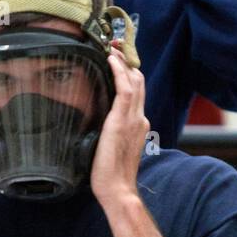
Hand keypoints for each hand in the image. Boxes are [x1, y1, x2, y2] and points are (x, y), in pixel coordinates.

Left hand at [90, 47, 147, 209]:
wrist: (118, 189)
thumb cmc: (112, 176)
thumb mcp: (112, 149)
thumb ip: (111, 135)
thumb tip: (97, 127)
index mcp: (138, 125)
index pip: (137, 92)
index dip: (129, 73)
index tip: (118, 60)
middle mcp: (139, 119)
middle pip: (138, 81)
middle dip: (128, 61)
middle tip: (115, 46)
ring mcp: (133, 119)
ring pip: (134, 81)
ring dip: (123, 62)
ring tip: (112, 48)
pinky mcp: (122, 121)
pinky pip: (125, 89)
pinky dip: (119, 71)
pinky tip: (111, 60)